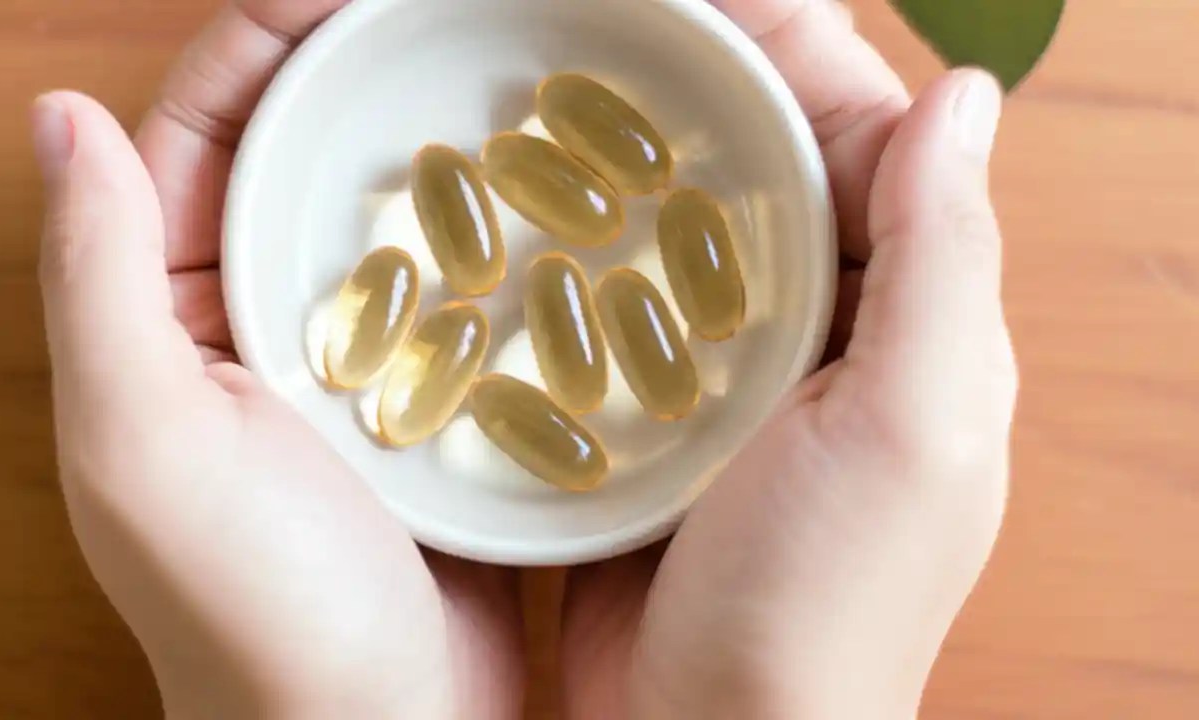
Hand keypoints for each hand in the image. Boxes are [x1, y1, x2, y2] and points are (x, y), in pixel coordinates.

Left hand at [32, 2, 522, 717]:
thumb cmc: (251, 607)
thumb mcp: (145, 443)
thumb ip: (96, 281)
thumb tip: (63, 117)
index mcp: (169, 309)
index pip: (199, 129)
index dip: (260, 34)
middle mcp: (255, 320)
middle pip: (299, 151)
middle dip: (359, 66)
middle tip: (447, 16)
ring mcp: (355, 358)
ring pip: (388, 210)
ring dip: (436, 138)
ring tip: (509, 74)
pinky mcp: (437, 399)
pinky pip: (463, 287)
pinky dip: (497, 234)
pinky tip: (555, 200)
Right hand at [563, 2, 1016, 717]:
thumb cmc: (827, 599)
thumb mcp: (917, 422)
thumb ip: (943, 257)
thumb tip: (965, 96)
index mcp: (903, 312)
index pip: (862, 136)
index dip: (791, 49)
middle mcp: (820, 331)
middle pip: (763, 169)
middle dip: (697, 88)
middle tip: (603, 31)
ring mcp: (725, 375)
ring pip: (683, 230)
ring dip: (630, 161)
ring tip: (551, 91)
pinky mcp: (643, 418)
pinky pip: (618, 308)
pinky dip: (581, 256)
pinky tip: (521, 215)